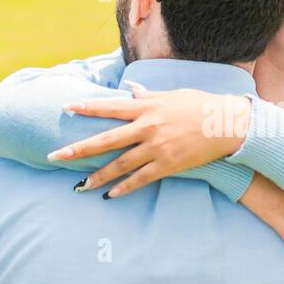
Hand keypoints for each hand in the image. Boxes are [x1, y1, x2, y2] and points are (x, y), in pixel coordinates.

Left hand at [50, 82, 251, 196]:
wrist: (227, 124)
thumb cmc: (201, 105)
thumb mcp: (172, 95)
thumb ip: (148, 95)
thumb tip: (130, 89)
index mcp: (147, 107)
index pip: (110, 107)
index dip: (86, 108)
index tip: (66, 108)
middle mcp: (147, 127)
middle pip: (105, 140)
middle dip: (78, 149)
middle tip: (56, 156)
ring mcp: (156, 148)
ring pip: (120, 164)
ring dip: (98, 176)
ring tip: (81, 185)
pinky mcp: (168, 165)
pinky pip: (141, 179)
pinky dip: (125, 188)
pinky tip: (111, 194)